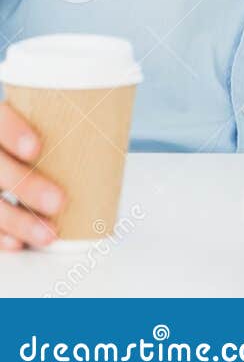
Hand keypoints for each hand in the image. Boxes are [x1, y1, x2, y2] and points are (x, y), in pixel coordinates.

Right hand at [0, 101, 63, 250]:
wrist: (24, 149)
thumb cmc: (49, 132)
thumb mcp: (54, 119)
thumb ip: (68, 122)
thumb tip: (114, 124)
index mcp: (3, 120)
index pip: (1, 120)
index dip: (14, 133)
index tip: (36, 148)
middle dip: (27, 186)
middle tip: (59, 201)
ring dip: (20, 220)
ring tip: (49, 233)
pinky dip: (3, 236)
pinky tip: (19, 243)